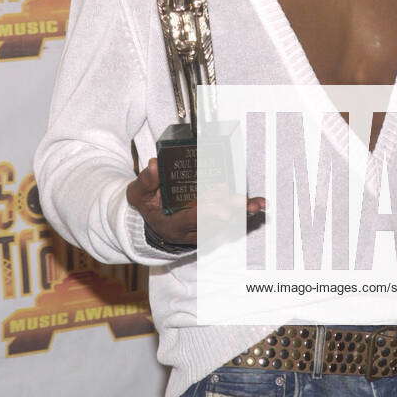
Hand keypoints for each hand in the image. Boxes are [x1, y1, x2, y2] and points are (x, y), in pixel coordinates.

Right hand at [126, 158, 265, 246]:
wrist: (155, 224)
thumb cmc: (148, 207)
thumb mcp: (138, 195)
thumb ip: (145, 181)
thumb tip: (154, 164)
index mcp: (172, 225)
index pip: (191, 220)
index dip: (206, 214)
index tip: (220, 208)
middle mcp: (190, 232)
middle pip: (215, 223)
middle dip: (231, 212)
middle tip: (246, 203)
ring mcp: (203, 231)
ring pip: (226, 222)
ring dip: (241, 212)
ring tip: (257, 204)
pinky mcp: (213, 227)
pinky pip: (231, 220)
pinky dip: (243, 212)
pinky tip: (258, 204)